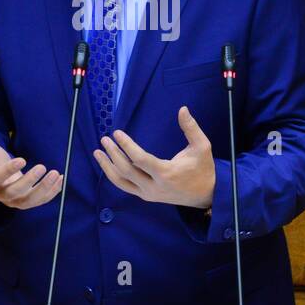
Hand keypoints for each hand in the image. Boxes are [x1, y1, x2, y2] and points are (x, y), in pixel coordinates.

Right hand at [0, 122, 62, 208]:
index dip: (9, 170)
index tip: (22, 159)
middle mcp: (0, 193)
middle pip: (15, 192)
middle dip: (30, 181)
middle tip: (44, 167)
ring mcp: (13, 199)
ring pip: (29, 200)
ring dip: (44, 189)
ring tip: (56, 173)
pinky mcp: (25, 200)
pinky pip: (39, 200)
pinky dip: (51, 192)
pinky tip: (60, 180)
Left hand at [94, 106, 215, 208]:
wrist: (207, 195)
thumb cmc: (203, 168)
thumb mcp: (202, 147)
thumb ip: (191, 128)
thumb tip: (182, 109)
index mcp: (166, 173)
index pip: (139, 159)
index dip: (126, 146)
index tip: (117, 133)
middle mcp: (154, 186)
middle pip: (126, 170)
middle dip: (113, 154)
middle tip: (104, 139)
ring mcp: (149, 193)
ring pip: (122, 182)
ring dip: (107, 167)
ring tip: (98, 153)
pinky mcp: (146, 196)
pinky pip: (125, 187)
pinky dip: (114, 175)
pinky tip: (107, 164)